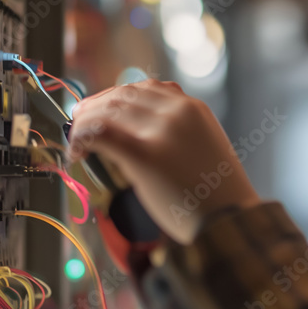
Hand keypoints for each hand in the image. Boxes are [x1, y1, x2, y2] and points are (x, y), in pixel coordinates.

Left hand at [67, 79, 260, 244]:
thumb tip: (139, 133)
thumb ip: (179, 132)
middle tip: (77, 123)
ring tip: (77, 142)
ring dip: (84, 123)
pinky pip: (100, 133)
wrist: (230, 221)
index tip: (99, 109)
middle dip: (94, 107)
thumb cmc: (217, 194)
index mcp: (194, 108)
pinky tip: (77, 153)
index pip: (144, 87)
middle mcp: (178, 111)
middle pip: (122, 95)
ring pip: (107, 111)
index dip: (114, 96)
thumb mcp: (205, 148)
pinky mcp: (144, 154)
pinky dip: (82, 139)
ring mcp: (162, 130)